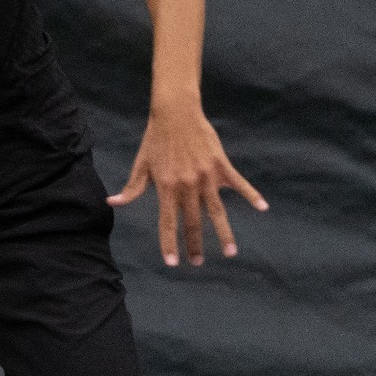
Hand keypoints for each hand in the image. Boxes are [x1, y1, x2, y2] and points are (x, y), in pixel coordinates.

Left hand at [108, 102, 267, 266]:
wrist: (175, 112)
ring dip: (224, 234)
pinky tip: (262, 208)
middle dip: (195, 245)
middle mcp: (187, 185)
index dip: (169, 243)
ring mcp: (206, 176)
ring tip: (229, 253)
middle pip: (193, 222)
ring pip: (217, 211)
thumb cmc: (155, 139)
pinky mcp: (221, 165)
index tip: (172, 263)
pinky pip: (239, 184)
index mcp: (166, 187)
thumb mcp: (141, 164)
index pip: (167, 222)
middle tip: (197, 263)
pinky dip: (251, 195)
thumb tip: (113, 203)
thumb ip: (133, 187)